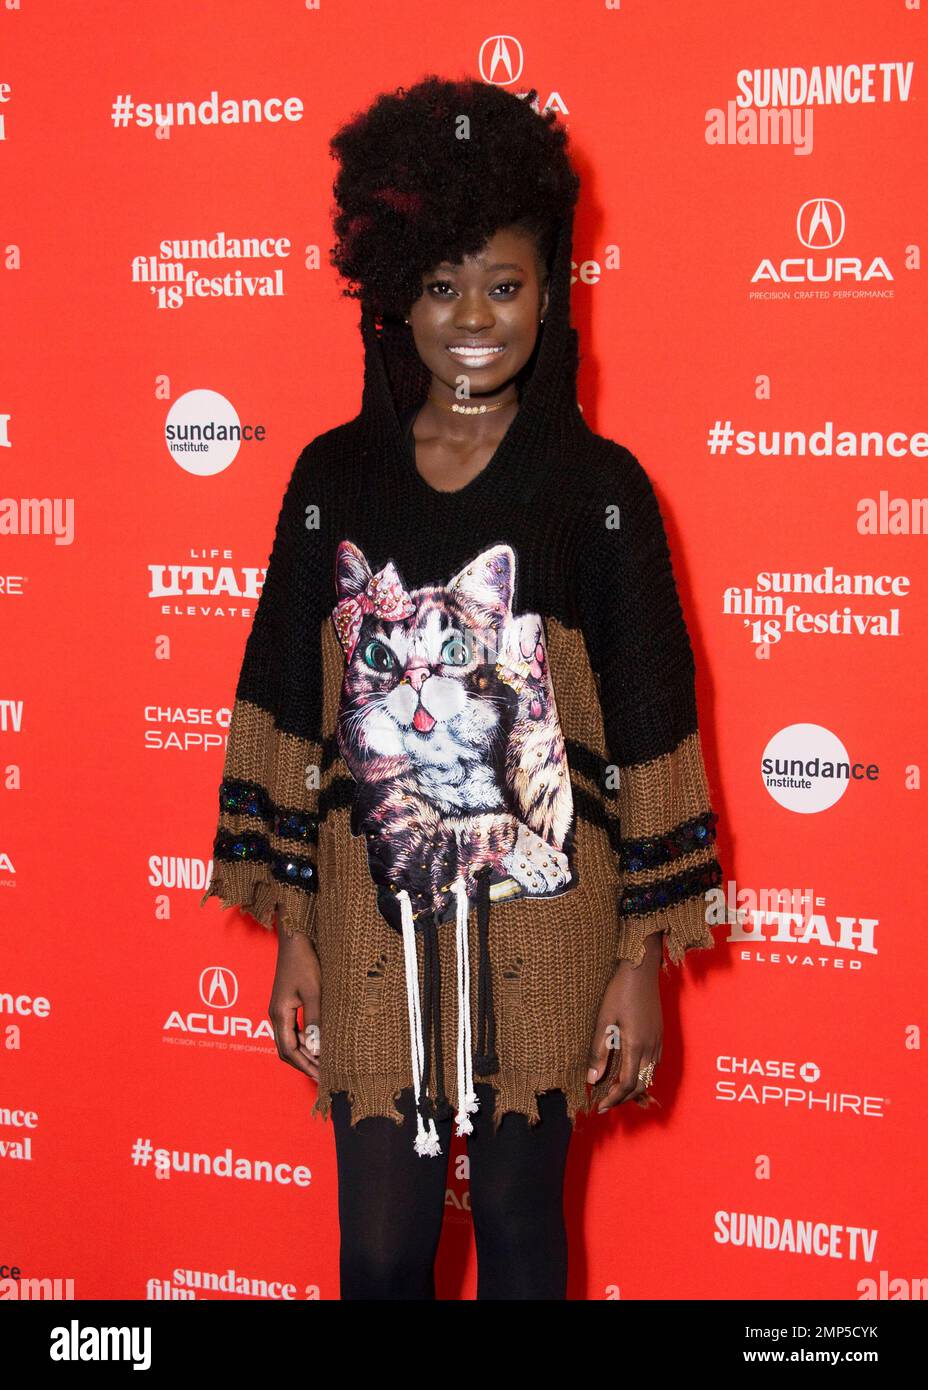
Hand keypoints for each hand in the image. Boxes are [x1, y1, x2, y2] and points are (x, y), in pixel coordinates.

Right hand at [269, 924, 321, 1083]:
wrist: (295, 937)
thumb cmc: (304, 961)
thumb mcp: (314, 991)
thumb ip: (315, 1019)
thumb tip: (319, 1046)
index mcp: (279, 1013)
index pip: (289, 1051)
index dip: (305, 1066)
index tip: (321, 1077)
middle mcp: (276, 1014)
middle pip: (286, 1050)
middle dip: (304, 1065)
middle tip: (324, 1076)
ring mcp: (280, 1008)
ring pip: (289, 1041)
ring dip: (304, 1054)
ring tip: (323, 1064)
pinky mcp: (286, 1002)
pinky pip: (292, 1029)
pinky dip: (304, 1041)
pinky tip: (317, 1043)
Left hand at [587, 932, 662, 1110]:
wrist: (641, 970)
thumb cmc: (619, 992)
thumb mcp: (604, 1020)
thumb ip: (599, 1051)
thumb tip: (592, 1079)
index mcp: (636, 1045)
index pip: (628, 1084)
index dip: (614, 1099)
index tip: (600, 1106)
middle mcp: (651, 1047)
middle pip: (641, 1085)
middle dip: (624, 1098)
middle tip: (606, 1102)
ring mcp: (658, 1041)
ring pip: (650, 1076)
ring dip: (634, 1087)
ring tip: (615, 1090)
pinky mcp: (659, 1034)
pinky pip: (653, 1064)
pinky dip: (642, 1075)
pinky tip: (629, 1071)